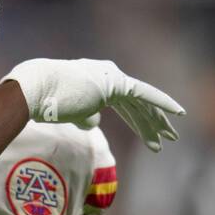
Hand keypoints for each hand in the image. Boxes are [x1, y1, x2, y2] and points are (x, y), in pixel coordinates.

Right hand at [0, 58, 184, 149]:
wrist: (35, 91)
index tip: (148, 134)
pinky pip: (145, 95)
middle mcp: (107, 75)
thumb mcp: (69, 113)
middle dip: (151, 123)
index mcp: (95, 80)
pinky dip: (162, 103)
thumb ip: (85, 116)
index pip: (122, 103)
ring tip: (171, 138)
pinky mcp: (116, 84)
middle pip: (135, 104)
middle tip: (167, 138)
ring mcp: (112, 78)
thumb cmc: (45, 103)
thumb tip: (96, 122)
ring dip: (157, 122)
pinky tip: (178, 112)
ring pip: (142, 103)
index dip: (136, 120)